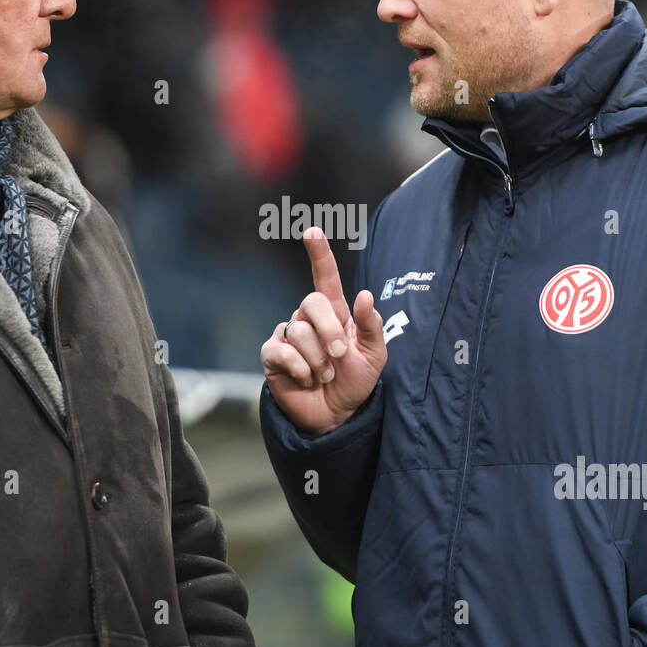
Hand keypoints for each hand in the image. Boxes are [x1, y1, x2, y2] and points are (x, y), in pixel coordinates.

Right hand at [261, 227, 386, 435]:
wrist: (336, 414)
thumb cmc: (355, 381)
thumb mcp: (374, 355)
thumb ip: (372, 325)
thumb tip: (365, 295)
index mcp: (335, 313)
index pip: (325, 277)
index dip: (319, 254)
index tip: (312, 231)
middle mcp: (308, 319)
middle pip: (311, 303)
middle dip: (329, 330)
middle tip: (339, 356)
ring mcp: (288, 335)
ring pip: (298, 331)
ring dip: (318, 359)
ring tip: (324, 376)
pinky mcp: (272, 355)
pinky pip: (282, 351)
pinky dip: (300, 369)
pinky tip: (306, 380)